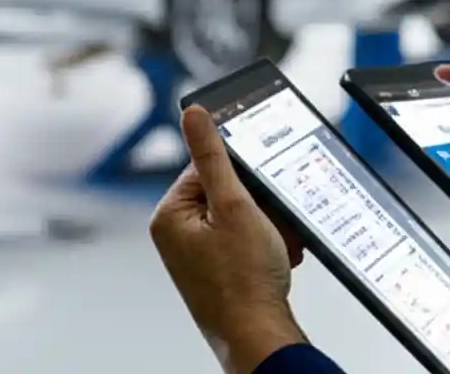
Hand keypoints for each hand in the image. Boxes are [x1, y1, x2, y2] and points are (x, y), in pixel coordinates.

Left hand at [150, 106, 307, 373]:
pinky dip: (268, 244)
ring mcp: (197, 253)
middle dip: (262, 205)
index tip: (264, 192)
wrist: (258, 335)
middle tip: (275, 223)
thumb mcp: (235, 206)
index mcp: (170, 214)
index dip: (246, 177)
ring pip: (243, 216)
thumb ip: (215, 156)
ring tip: (279, 245)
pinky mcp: (217, 268)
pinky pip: (246, 239)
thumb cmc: (245, 281)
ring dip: (271, 225)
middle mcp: (178, 233)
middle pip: (229, 190)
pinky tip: (279, 257)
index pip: (209, 166)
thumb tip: (194, 114)